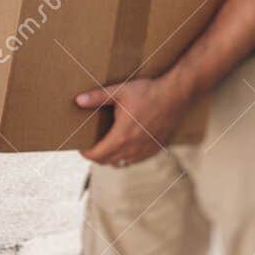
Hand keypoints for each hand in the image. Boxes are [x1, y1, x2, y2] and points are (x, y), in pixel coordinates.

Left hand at [77, 75, 192, 166]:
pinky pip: (135, 160)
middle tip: (93, 143)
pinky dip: (126, 156)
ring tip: (108, 143)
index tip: (82, 145)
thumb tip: (77, 101)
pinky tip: (126, 143)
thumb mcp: (120, 91)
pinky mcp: (154, 149)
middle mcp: (133, 148)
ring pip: (121, 163)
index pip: (96, 155)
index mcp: (121, 136)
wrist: (176, 94)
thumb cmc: (148, 92)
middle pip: (106, 162)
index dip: (85, 152)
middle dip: (96, 154)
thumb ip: (97, 97)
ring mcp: (145, 150)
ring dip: (111, 157)